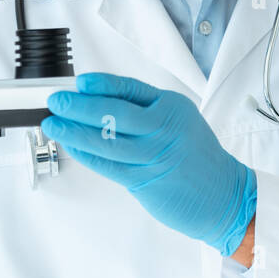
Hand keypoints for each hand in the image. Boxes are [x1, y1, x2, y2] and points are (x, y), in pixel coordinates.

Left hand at [41, 72, 255, 256]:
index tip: (80, 82)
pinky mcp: (143, 180)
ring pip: (106, 140)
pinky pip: (108, 164)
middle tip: (58, 100)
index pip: (130, 89)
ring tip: (53, 123)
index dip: (101, 84)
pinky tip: (71, 145)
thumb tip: (101, 99)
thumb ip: (146, 108)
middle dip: (79, 106)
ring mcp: (153, 155)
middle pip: (114, 113)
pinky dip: (86, 154)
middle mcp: (162, 129)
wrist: (224, 195)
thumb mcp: (181, 118)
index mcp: (171, 108)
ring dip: (74, 131)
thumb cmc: (198, 156)